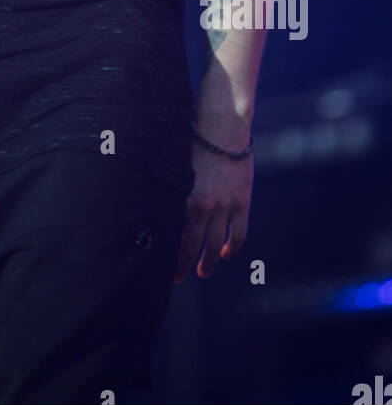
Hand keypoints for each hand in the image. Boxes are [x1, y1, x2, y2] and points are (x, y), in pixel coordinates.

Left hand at [174, 139, 252, 281]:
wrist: (223, 128)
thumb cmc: (192, 141)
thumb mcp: (176, 168)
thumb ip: (172, 191)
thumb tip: (162, 212)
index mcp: (185, 199)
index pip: (178, 237)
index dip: (174, 257)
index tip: (168, 269)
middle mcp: (206, 207)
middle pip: (196, 245)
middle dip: (188, 264)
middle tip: (181, 277)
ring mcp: (226, 206)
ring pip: (218, 244)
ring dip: (211, 261)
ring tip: (205, 271)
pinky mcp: (242, 202)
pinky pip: (239, 232)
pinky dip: (233, 246)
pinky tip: (226, 253)